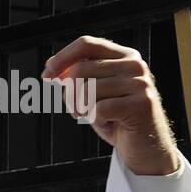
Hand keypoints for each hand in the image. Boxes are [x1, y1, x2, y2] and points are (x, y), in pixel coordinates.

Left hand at [42, 36, 179, 175]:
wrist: (144, 147)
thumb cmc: (117, 119)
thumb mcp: (94, 93)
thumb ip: (78, 78)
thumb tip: (51, 70)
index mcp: (124, 56)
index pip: (87, 44)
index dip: (62, 58)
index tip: (47, 75)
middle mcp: (135, 65)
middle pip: (80, 70)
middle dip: (69, 95)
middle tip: (77, 110)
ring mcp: (140, 83)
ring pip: (87, 90)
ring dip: (81, 109)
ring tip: (93, 116)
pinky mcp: (141, 104)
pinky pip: (99, 108)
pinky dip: (95, 119)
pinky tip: (108, 123)